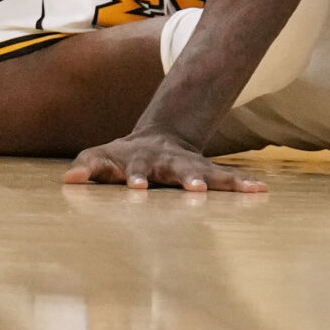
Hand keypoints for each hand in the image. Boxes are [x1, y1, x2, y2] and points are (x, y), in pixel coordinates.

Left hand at [63, 130, 267, 191]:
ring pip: (208, 172)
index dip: (135, 177)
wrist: (157, 140)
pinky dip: (242, 183)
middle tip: (196, 190)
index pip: (135, 169)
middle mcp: (167, 163)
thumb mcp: (100, 157)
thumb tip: (68, 180)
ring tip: (247, 189)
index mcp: (138, 162)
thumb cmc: (122, 157)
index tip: (137, 188)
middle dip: (187, 179)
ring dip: (224, 181)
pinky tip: (260, 190)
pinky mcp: (206, 172)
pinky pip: (227, 178)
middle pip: (178, 170)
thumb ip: (86, 166)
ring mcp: (189, 166)